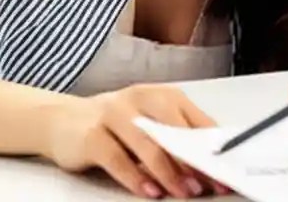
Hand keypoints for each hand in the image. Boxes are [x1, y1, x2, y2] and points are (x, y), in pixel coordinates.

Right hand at [41, 85, 229, 198]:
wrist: (61, 120)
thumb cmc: (114, 125)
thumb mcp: (149, 125)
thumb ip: (176, 138)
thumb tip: (210, 166)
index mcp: (161, 95)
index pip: (194, 121)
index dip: (212, 149)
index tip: (225, 172)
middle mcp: (139, 99)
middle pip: (173, 129)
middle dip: (193, 160)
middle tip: (208, 184)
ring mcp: (114, 113)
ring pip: (147, 143)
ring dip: (169, 171)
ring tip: (183, 191)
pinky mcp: (92, 133)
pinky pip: (117, 158)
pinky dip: (135, 176)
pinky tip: (149, 190)